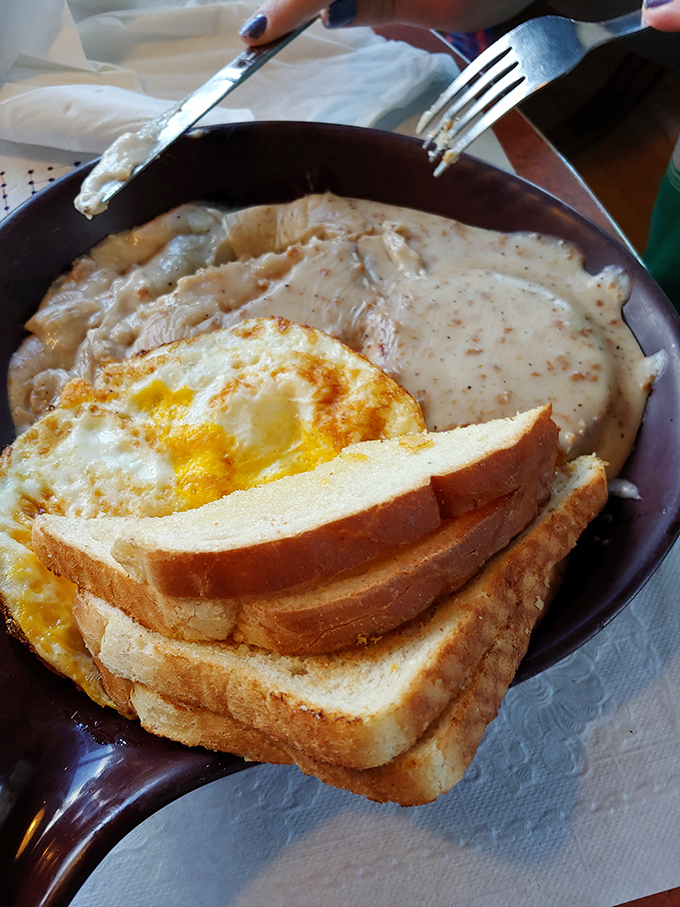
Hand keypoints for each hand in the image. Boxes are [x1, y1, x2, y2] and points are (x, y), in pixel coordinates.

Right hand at [239, 0, 679, 44]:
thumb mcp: (437, 6)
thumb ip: (378, 2)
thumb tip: (327, 12)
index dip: (287, 7)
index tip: (255, 34)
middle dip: (293, 1)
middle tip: (263, 29)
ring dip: (310, 1)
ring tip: (284, 21)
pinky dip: (335, 0)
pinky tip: (324, 11)